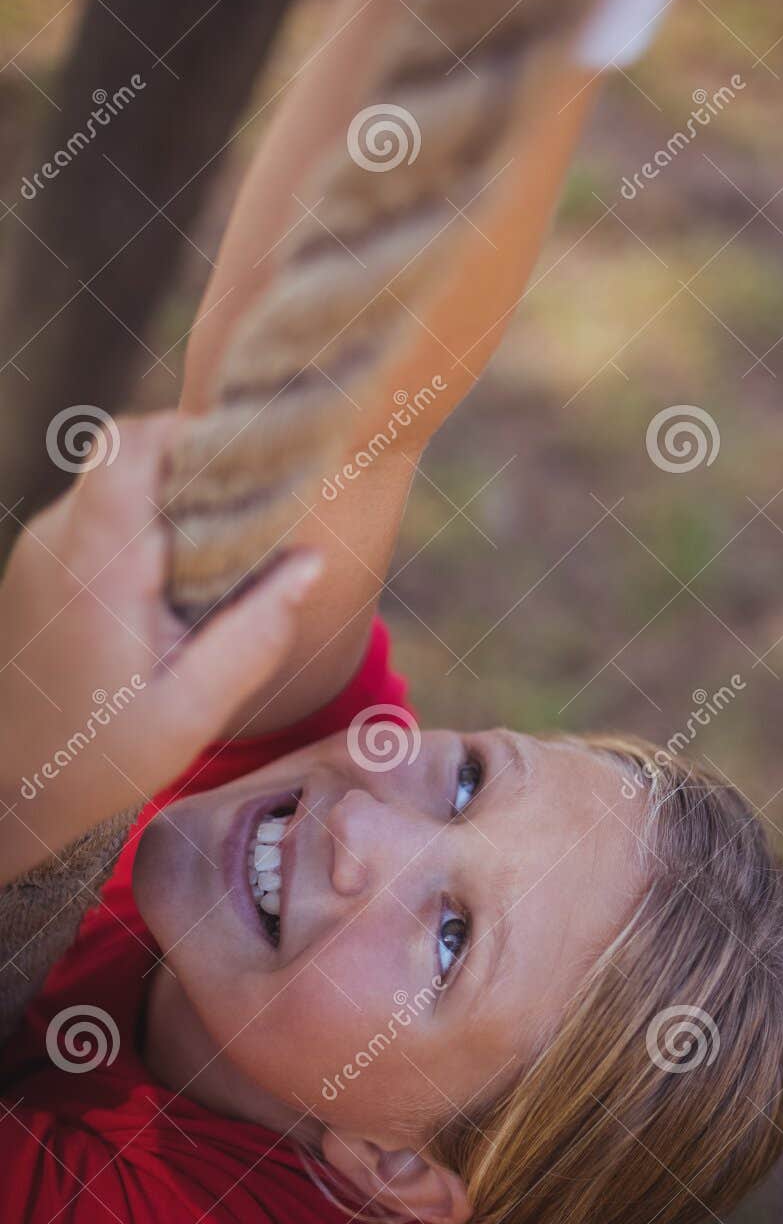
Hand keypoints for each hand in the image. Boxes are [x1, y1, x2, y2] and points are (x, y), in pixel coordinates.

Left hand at [0, 412, 322, 880]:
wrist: (5, 790)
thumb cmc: (97, 758)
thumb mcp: (191, 712)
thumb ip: (254, 636)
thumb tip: (311, 564)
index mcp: (97, 566)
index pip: (131, 444)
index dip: (187, 433)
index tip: (243, 466)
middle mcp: (58, 542)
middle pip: (125, 456)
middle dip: (189, 471)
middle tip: (245, 520)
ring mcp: (39, 552)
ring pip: (111, 487)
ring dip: (165, 507)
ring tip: (214, 564)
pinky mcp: (34, 569)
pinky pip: (95, 521)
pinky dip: (138, 534)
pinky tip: (171, 591)